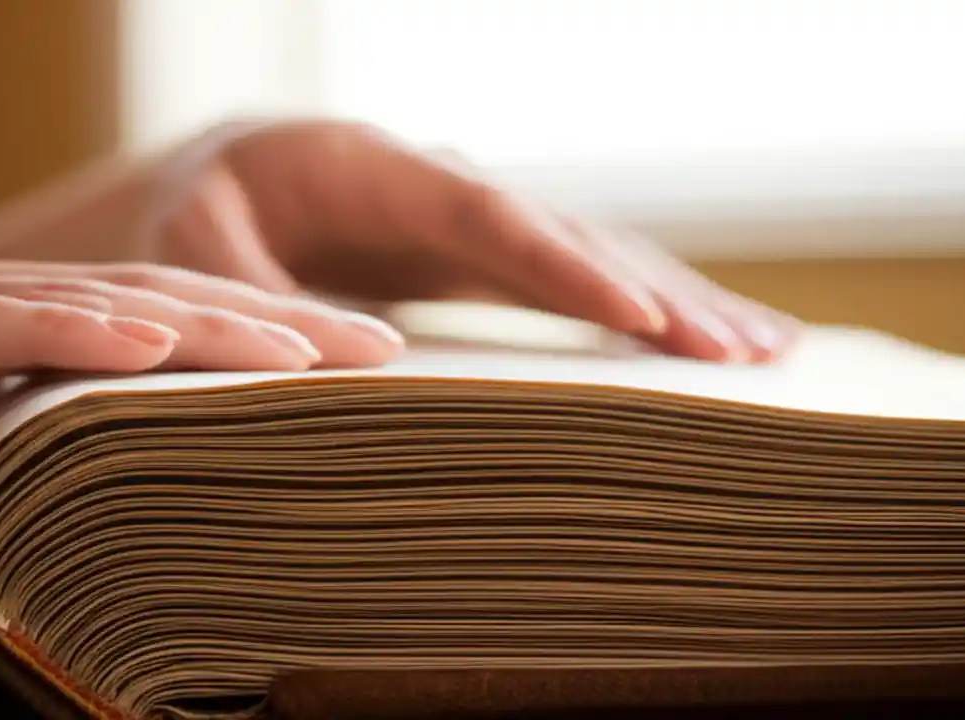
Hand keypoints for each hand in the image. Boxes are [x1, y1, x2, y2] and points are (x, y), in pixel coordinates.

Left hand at [0, 120, 799, 362]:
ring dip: (675, 300)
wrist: (221, 182)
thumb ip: (259, 293)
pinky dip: (644, 307)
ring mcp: (474, 222)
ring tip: (766, 352)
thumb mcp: (198, 250)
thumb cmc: (201, 215)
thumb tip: (354, 358)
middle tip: (743, 353)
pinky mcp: (485, 260)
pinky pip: (577, 277)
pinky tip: (708, 340)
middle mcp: (445, 190)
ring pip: (592, 251)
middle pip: (566, 234)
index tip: (638, 316)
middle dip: (654, 291)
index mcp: (375, 174)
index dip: (564, 265)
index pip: (486, 218)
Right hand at [0, 225, 402, 441]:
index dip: (240, 331)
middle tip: (383, 354)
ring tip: (314, 352)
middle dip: (264, 326)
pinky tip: (146, 346)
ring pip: (70, 304)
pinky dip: (53, 333)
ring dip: (201, 325)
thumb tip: (38, 421)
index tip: (340, 361)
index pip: (128, 314)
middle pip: (134, 299)